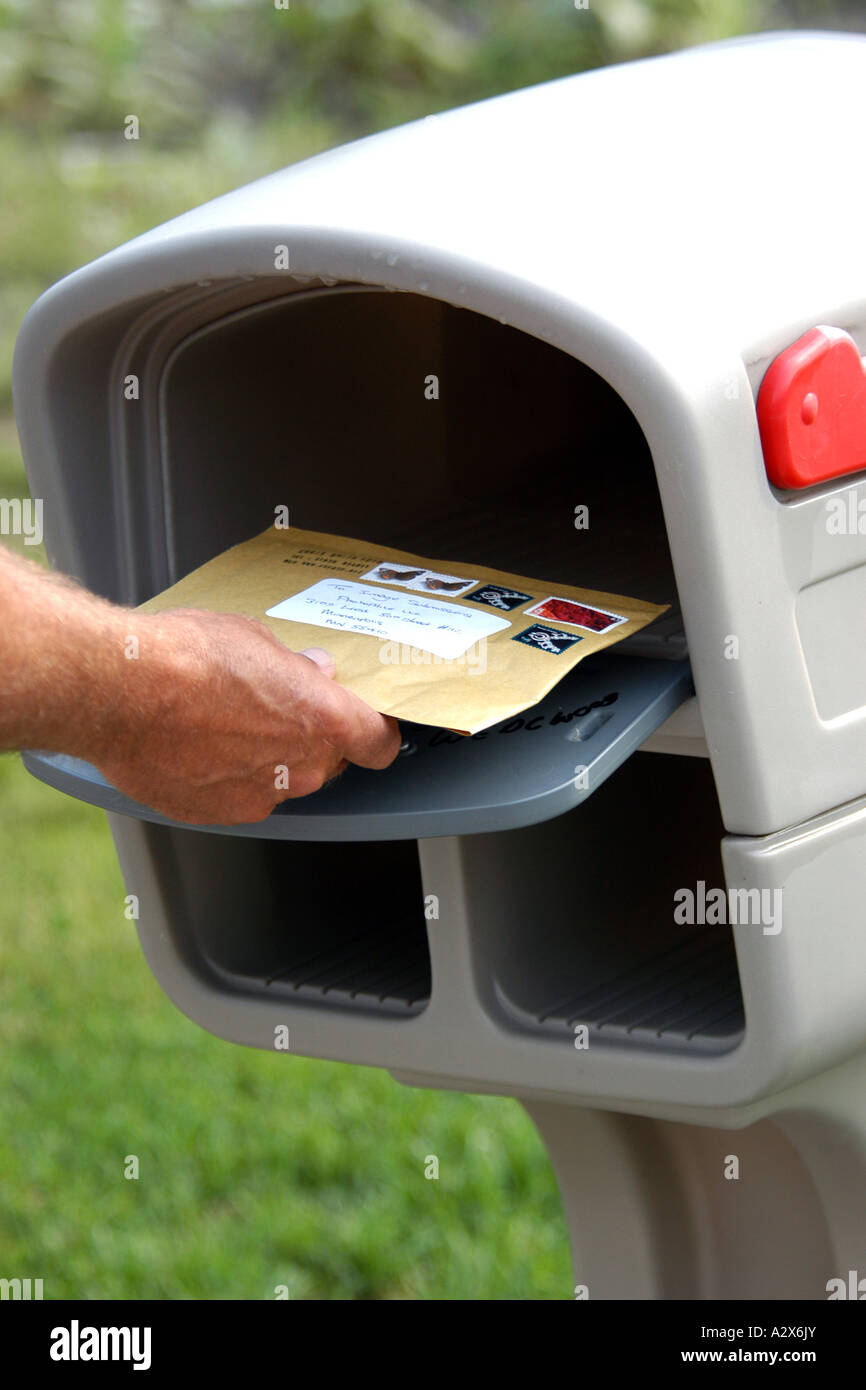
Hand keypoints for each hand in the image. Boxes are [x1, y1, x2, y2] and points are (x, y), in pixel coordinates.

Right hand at [93, 608, 400, 823]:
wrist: (120, 693)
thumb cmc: (185, 659)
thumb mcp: (255, 640)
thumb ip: (293, 666)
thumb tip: (309, 670)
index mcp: (325, 720)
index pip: (379, 743)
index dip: (375, 732)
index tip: (368, 722)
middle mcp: (301, 767)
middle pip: (329, 762)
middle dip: (312, 738)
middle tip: (279, 707)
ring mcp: (260, 797)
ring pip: (282, 781)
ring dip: (267, 759)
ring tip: (226, 723)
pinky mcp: (218, 814)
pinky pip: (237, 796)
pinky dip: (226, 778)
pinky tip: (199, 747)